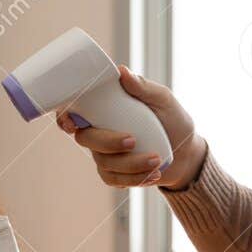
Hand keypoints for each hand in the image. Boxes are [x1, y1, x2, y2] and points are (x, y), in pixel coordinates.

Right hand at [56, 66, 206, 190]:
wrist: (186, 152)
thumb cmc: (173, 120)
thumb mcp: (163, 100)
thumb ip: (143, 87)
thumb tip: (122, 71)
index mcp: (105, 108)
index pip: (74, 110)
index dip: (65, 116)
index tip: (72, 124)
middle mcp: (99, 130)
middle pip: (87, 139)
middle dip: (108, 142)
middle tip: (133, 140)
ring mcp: (105, 154)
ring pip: (103, 162)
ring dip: (130, 164)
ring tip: (157, 160)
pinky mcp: (115, 174)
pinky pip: (114, 179)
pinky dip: (135, 179)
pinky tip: (154, 174)